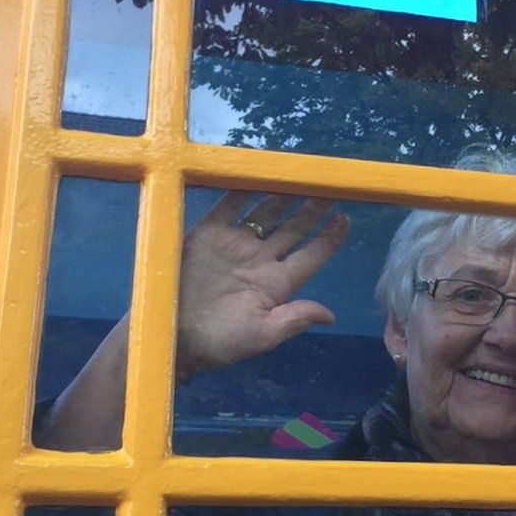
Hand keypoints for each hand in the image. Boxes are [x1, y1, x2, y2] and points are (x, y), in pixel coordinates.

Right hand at [176, 192, 349, 378]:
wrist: (170, 334)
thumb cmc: (218, 342)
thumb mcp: (259, 335)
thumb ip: (293, 320)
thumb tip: (330, 315)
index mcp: (276, 283)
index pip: (310, 255)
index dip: (328, 237)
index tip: (346, 218)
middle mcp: (259, 259)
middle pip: (293, 228)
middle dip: (312, 208)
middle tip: (330, 186)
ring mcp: (234, 244)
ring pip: (265, 212)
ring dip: (283, 193)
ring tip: (301, 175)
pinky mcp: (208, 233)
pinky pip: (229, 205)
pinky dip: (242, 189)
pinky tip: (257, 172)